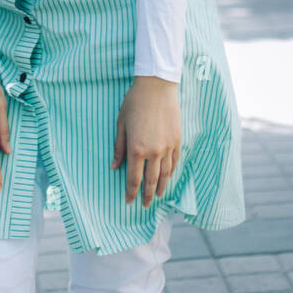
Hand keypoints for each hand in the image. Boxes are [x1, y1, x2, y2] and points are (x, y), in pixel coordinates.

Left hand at [111, 76, 180, 206]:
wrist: (157, 86)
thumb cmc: (135, 102)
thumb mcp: (121, 123)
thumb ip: (119, 147)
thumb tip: (114, 167)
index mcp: (136, 148)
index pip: (134, 178)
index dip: (131, 192)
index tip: (129, 201)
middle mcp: (154, 151)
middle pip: (151, 181)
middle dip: (147, 195)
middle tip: (145, 206)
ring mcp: (168, 147)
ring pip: (165, 174)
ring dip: (161, 187)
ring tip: (158, 196)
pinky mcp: (177, 140)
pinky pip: (175, 162)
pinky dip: (171, 173)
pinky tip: (168, 177)